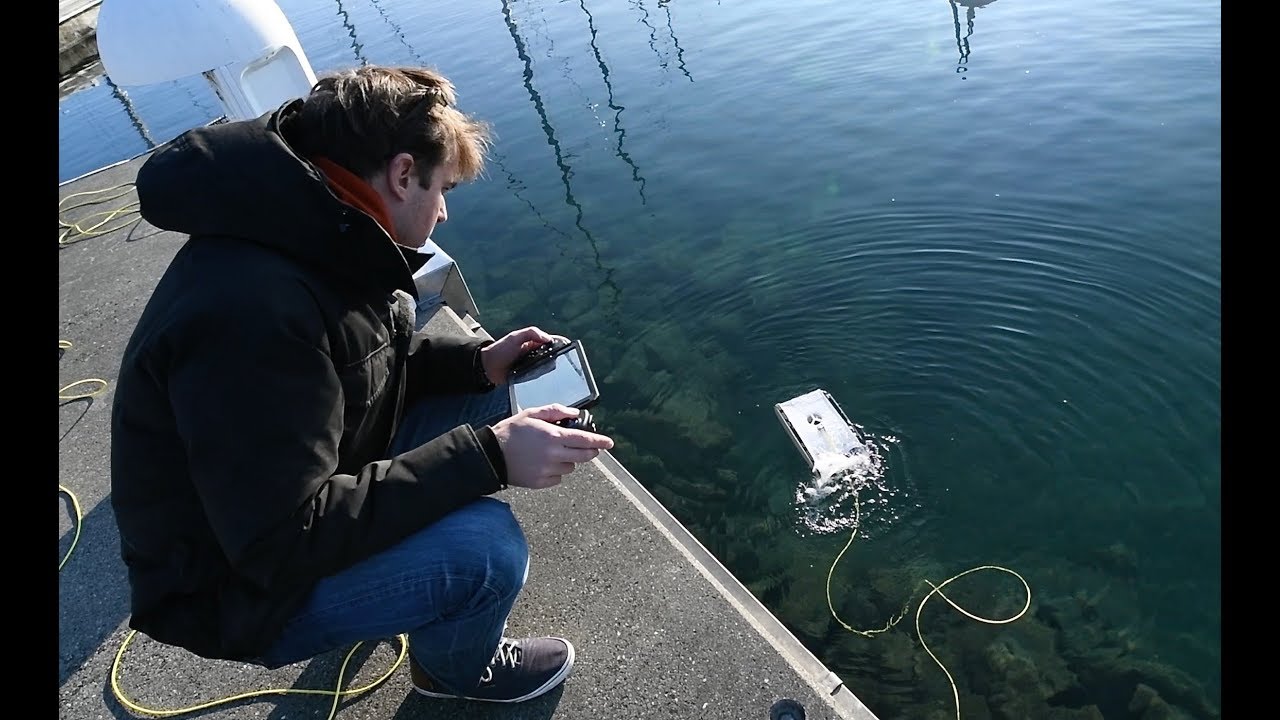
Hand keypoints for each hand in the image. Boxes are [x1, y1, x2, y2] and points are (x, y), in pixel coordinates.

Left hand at [479, 327, 568, 385]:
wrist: (487, 368)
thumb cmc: (500, 350)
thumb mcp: (515, 337)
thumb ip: (531, 333)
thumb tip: (548, 338)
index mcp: (533, 342)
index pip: (551, 341)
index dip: (561, 343)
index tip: (569, 346)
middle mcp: (535, 353)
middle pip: (552, 355)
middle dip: (560, 357)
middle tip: (568, 362)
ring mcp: (532, 365)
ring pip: (548, 367)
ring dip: (554, 369)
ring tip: (563, 373)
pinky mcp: (529, 376)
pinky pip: (540, 377)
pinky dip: (545, 378)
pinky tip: (551, 380)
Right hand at [491, 404, 614, 488]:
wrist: (491, 455)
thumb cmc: (511, 432)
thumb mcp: (532, 414)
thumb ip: (555, 411)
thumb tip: (575, 414)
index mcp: (553, 437)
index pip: (585, 440)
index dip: (600, 442)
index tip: (609, 443)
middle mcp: (554, 455)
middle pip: (583, 456)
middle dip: (590, 451)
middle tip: (587, 447)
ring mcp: (548, 471)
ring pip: (571, 467)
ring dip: (568, 460)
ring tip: (552, 452)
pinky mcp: (541, 483)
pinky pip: (558, 478)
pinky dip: (556, 471)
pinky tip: (543, 463)